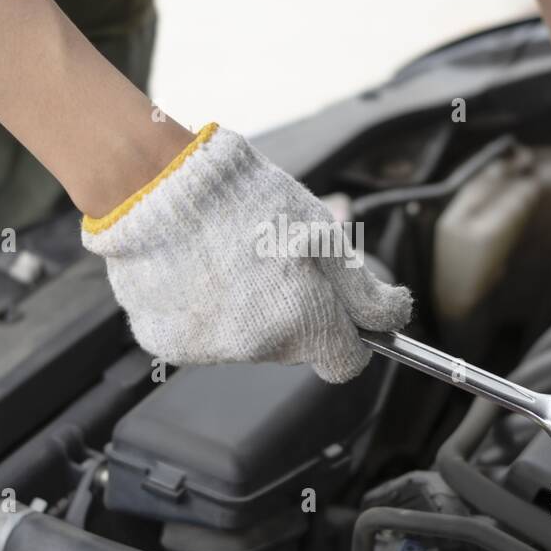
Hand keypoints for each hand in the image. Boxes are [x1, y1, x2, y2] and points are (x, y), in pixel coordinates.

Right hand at [81, 124, 411, 381]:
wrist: (157, 188)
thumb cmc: (244, 201)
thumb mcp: (325, 233)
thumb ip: (362, 289)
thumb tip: (392, 317)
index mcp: (303, 322)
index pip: (345, 363)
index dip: (350, 335)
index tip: (343, 311)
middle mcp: (256, 349)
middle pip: (296, 349)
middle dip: (299, 315)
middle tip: (277, 263)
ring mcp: (209, 350)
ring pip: (249, 343)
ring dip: (251, 313)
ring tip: (232, 260)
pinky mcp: (168, 343)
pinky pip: (204, 337)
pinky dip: (208, 312)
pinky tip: (200, 273)